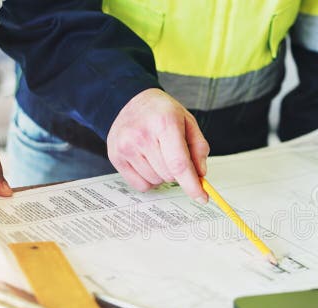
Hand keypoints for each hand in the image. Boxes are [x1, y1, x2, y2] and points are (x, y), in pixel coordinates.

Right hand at [107, 88, 209, 202]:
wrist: (130, 100)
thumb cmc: (161, 112)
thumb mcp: (188, 121)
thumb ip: (198, 147)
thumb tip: (200, 174)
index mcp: (164, 123)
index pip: (179, 163)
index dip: (192, 185)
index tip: (202, 198)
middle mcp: (142, 135)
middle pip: (169, 175)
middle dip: (178, 171)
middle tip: (172, 153)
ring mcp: (125, 147)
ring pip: (156, 181)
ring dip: (162, 174)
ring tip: (157, 152)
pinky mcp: (115, 157)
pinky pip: (141, 185)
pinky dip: (149, 179)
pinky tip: (147, 161)